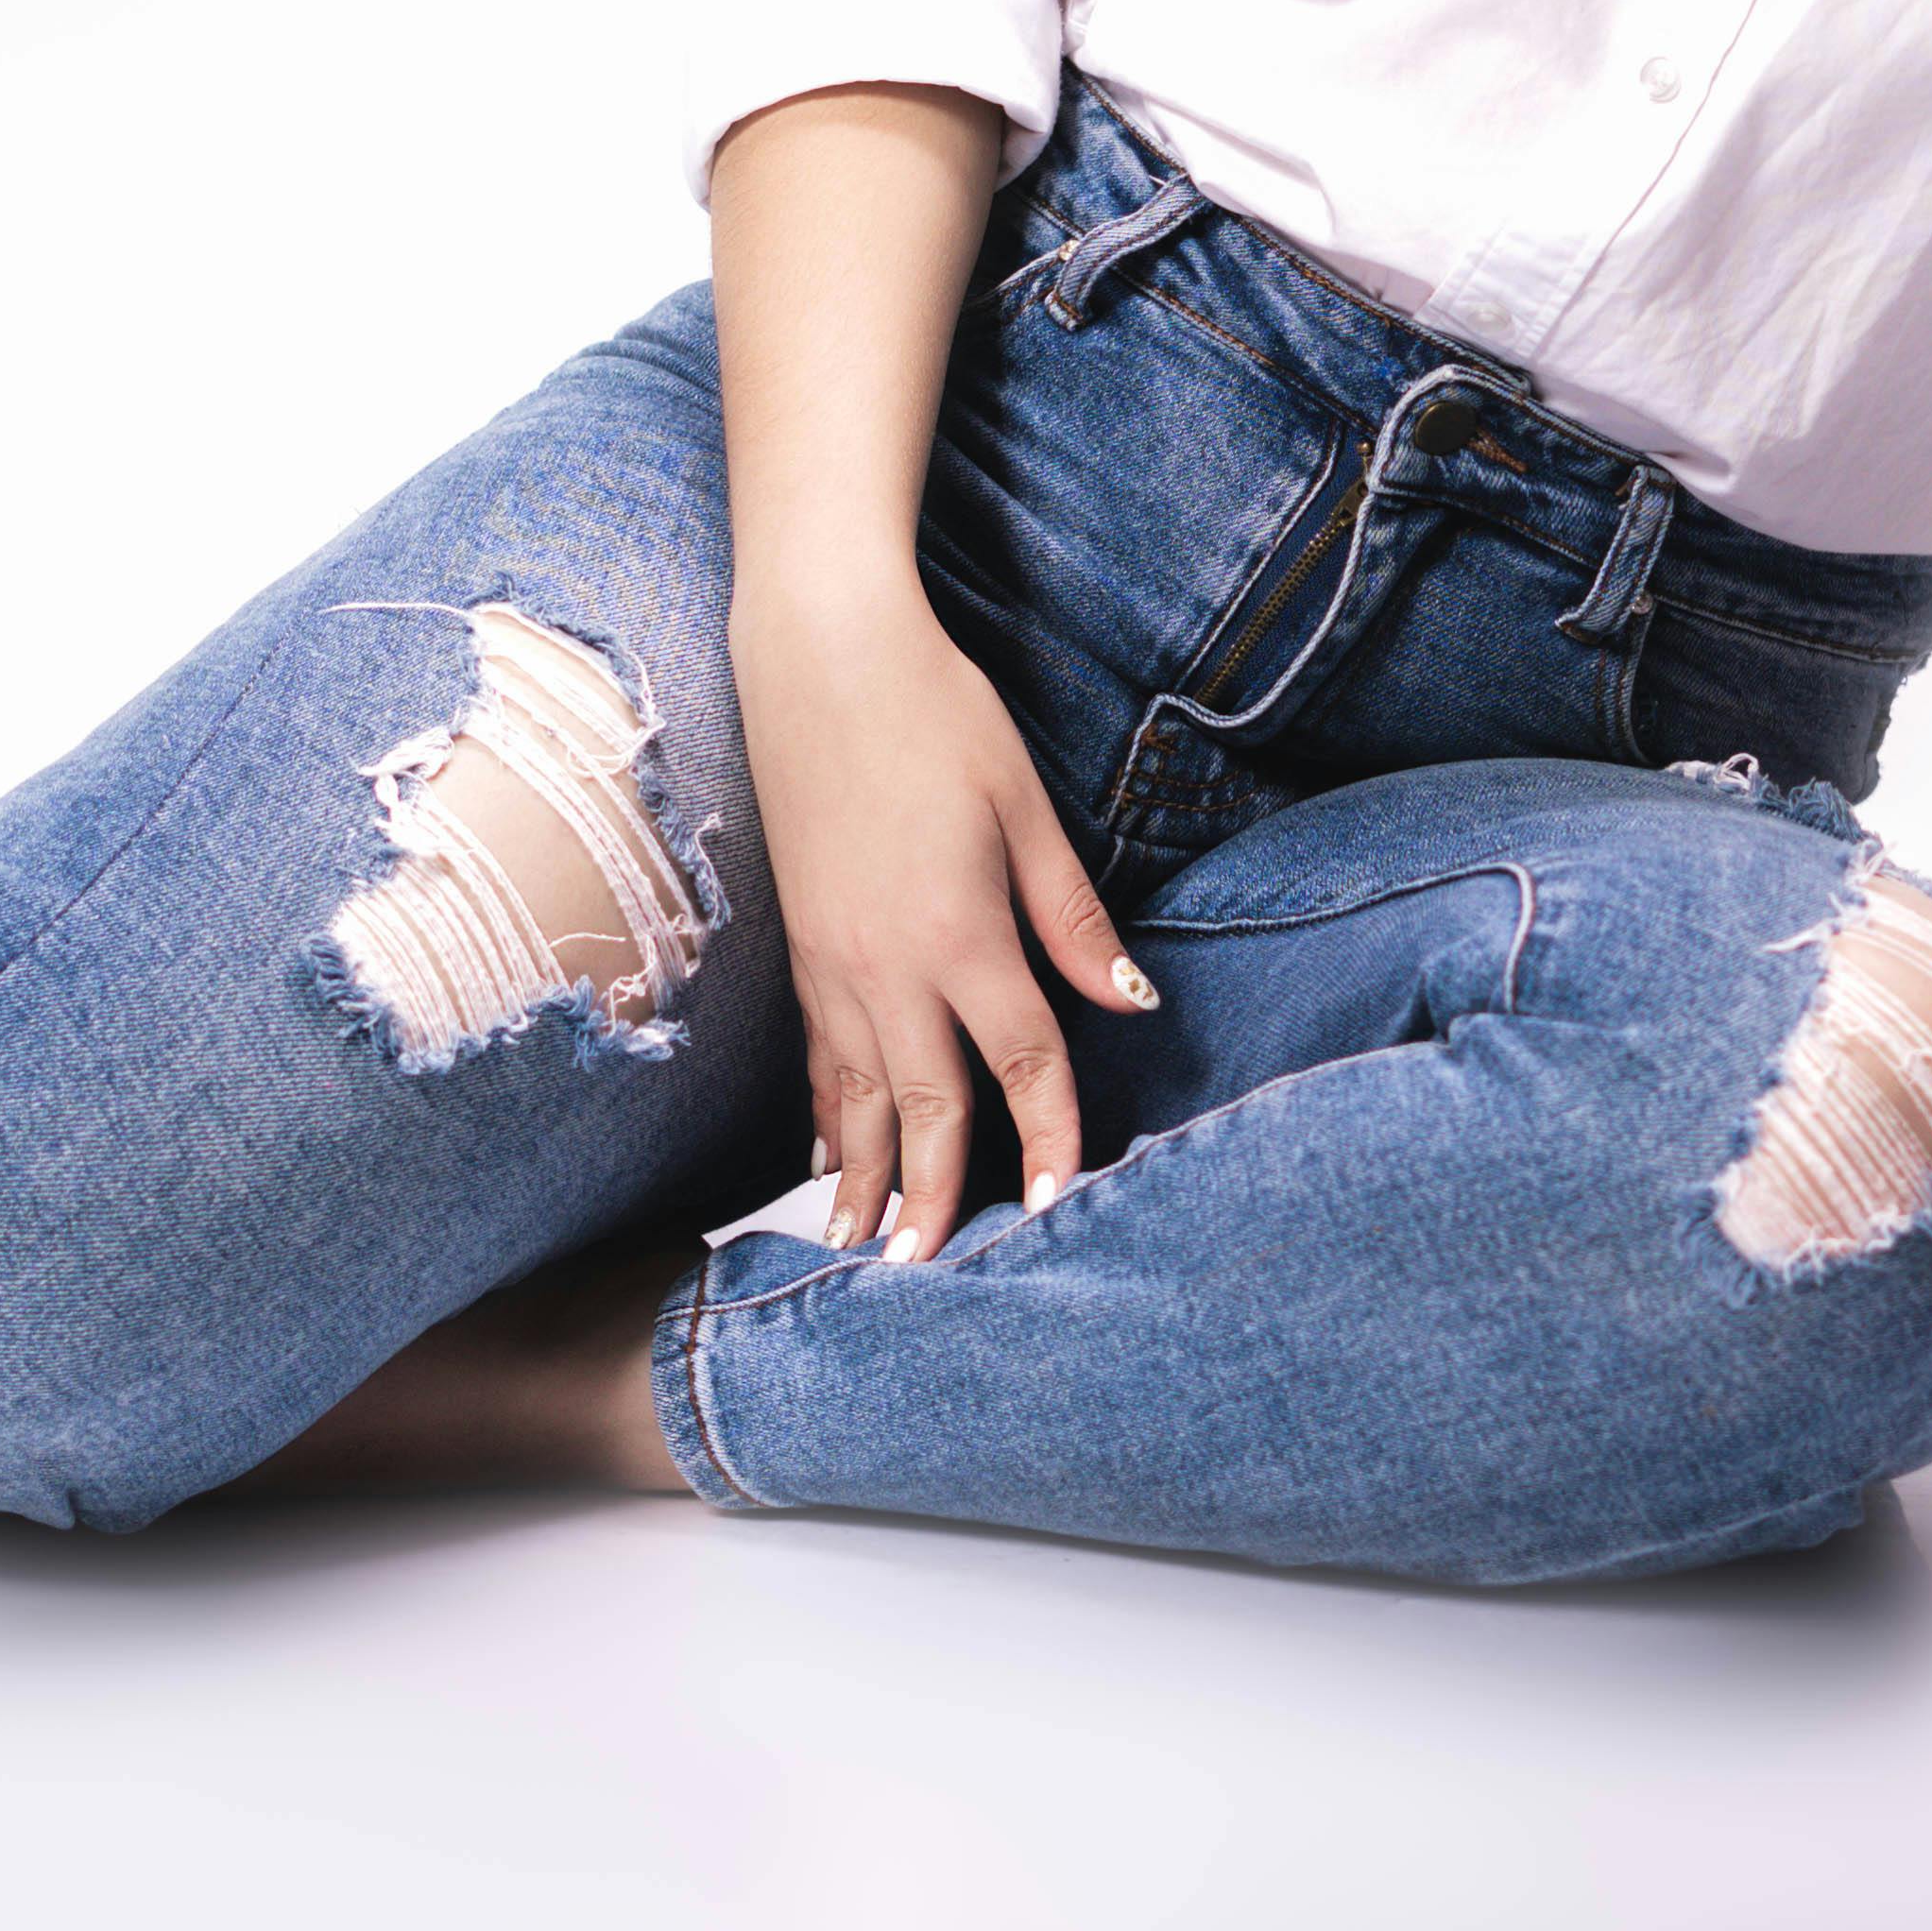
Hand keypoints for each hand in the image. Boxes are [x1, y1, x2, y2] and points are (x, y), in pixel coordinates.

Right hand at [734, 579, 1156, 1265]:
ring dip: (866, 1178)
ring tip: (867, 1251)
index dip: (1048, 1135)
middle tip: (935, 1277)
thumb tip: (1129, 1001)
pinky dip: (826, 1112)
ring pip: (857, 1095)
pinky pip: (818, 1051)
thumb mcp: (1024, 806)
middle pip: (925, 1105)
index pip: (1019, 1062)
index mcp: (960, 932)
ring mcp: (833, 956)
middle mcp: (888, 963)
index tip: (1059, 1202)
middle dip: (935, 1196)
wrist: (821, 653)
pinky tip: (827, 1156)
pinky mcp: (803, 938)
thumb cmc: (935, 713)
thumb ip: (1072, 917)